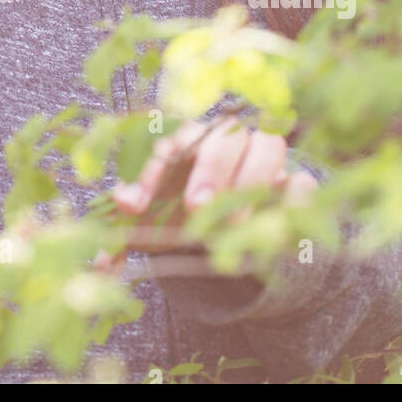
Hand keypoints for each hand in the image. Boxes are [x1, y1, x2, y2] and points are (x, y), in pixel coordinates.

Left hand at [96, 117, 318, 271]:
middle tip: (195, 206)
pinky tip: (280, 213)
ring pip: (267, 145)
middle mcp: (226, 139)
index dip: (147, 171)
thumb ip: (125, 240)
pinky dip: (295, 194)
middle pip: (222, 134)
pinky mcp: (295, 184)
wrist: (229, 229)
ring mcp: (265, 157)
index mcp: (183, 140)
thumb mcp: (151, 226)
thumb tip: (99, 266)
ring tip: (232, 222)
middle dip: (209, 168)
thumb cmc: (179, 217)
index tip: (132, 205)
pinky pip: (302, 181)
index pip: (163, 141)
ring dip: (249, 179)